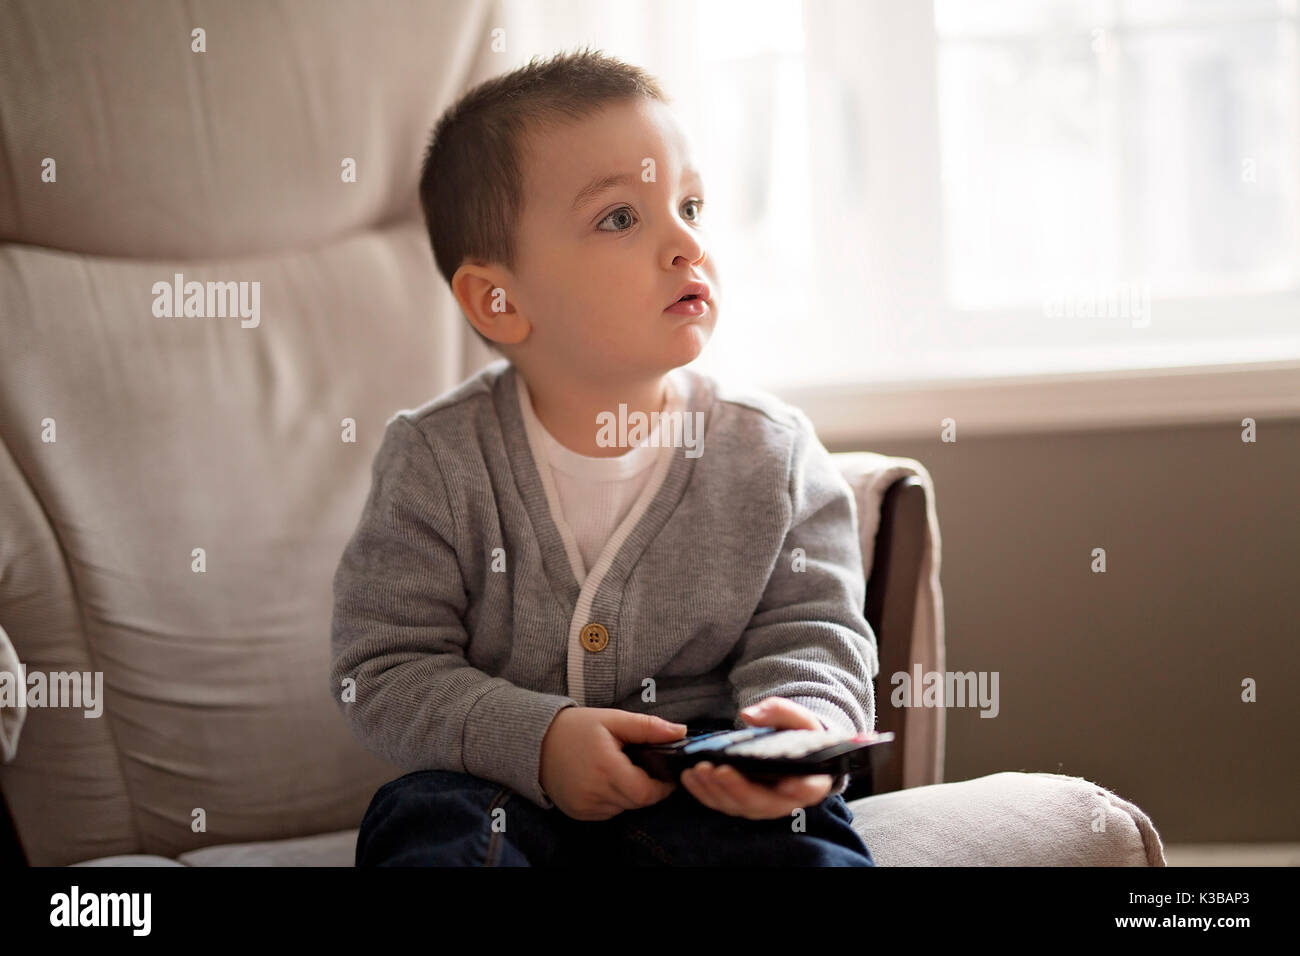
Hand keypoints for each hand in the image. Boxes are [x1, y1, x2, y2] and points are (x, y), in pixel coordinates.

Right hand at [539, 707, 685, 820]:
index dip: (662, 786)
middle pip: (637, 801)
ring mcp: (584, 806)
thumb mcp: (613, 719)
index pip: (646, 792)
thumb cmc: (577, 727)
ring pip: (623, 808)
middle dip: (646, 787)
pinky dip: (613, 799)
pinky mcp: (578, 812)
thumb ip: (649, 727)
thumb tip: (681, 731)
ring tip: (620, 769)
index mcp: (606, 768)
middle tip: (642, 766)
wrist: (535, 741)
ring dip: (629, 793)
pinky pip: (608, 812)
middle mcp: (594, 792)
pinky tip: (604, 779)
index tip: (666, 773)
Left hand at [679, 697, 833, 819]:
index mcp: (809, 781)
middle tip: (718, 769)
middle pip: (762, 802)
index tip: (785, 782)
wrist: (793, 752)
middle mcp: (785, 801)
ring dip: (716, 790)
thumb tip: (749, 716)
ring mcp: (761, 806)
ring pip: (738, 805)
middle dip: (739, 788)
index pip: (806, 788)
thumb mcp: (797, 718)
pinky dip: (704, 792)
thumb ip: (779, 712)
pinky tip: (689, 777)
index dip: (797, 788)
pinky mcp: (741, 804)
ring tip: (698, 770)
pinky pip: (721, 803)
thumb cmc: (800, 736)